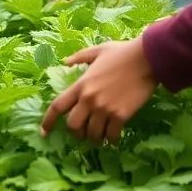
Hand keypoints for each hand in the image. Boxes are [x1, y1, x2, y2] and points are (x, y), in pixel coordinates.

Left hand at [41, 38, 156, 143]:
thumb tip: (65, 62)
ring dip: (94, 138)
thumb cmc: (123, 53)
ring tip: (100, 136)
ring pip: (92, 134)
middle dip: (76, 133)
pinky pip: (111, 135)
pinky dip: (111, 139)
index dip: (48, 121)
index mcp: (81, 84)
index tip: (43, 132)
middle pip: (73, 126)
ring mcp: (105, 108)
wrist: (148, 59)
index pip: (57, 106)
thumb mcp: (97, 51)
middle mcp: (89, 99)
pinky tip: (113, 137)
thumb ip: (79, 57)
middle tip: (83, 133)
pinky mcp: (121, 115)